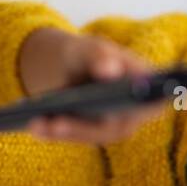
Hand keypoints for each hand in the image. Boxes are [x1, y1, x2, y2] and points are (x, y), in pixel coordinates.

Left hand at [19, 29, 167, 145]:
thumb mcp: (89, 48)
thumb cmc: (87, 54)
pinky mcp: (93, 136)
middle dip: (83, 125)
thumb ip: (99, 56)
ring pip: (92, 136)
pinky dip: (52, 132)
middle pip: (116, 125)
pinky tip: (32, 125)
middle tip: (56, 122)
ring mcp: (115, 127)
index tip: (122, 109)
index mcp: (148, 85)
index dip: (143, 106)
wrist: (68, 66)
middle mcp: (137, 112)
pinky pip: (74, 137)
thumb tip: (110, 70)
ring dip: (61, 131)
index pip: (153, 99)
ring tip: (35, 123)